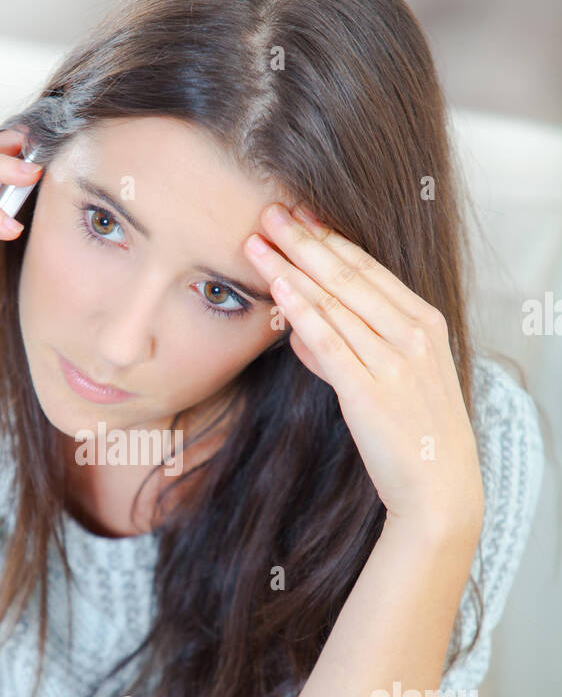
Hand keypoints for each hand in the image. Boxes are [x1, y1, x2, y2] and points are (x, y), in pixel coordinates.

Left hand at [244, 202, 483, 542]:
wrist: (439, 486)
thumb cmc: (413, 434)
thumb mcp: (390, 380)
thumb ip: (344, 351)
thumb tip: (299, 330)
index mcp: (425, 322)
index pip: (368, 269)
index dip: (328, 238)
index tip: (297, 214)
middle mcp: (413, 333)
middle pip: (348, 275)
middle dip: (304, 239)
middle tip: (269, 210)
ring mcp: (394, 360)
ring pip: (334, 301)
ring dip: (292, 265)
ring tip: (257, 239)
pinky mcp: (370, 390)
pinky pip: (329, 341)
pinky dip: (301, 310)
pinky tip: (278, 287)